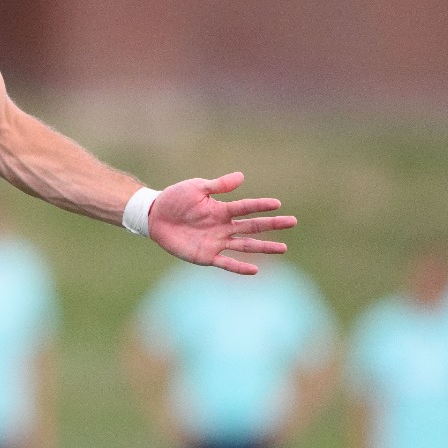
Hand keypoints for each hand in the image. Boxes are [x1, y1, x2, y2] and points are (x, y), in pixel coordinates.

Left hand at [147, 172, 295, 274]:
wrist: (155, 217)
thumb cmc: (175, 199)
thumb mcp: (196, 188)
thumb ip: (218, 186)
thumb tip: (242, 176)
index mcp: (221, 209)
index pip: (246, 207)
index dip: (261, 205)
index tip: (278, 204)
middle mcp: (223, 226)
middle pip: (252, 226)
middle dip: (272, 225)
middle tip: (292, 222)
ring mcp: (216, 242)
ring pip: (245, 245)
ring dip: (264, 247)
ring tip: (283, 249)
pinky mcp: (206, 256)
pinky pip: (226, 262)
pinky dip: (240, 267)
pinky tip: (255, 270)